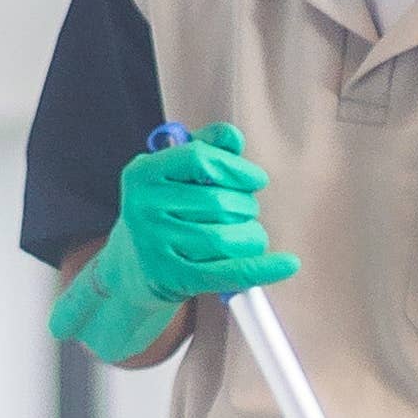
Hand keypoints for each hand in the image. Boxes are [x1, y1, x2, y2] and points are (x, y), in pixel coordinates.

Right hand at [48, 124, 299, 361]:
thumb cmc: (162, 212)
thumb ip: (205, 148)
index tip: (254, 180)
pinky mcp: (172, 278)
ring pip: (227, 237)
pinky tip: (287, 264)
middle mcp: (143, 208)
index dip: (236, 168)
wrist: (130, 268)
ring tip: (248, 235)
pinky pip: (228, 272)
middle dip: (245, 206)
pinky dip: (263, 269)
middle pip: (219, 202)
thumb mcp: (171, 174)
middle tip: (242, 213)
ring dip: (251, 236)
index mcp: (142, 174)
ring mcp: (156, 245)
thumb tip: (234, 140)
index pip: (200, 159)